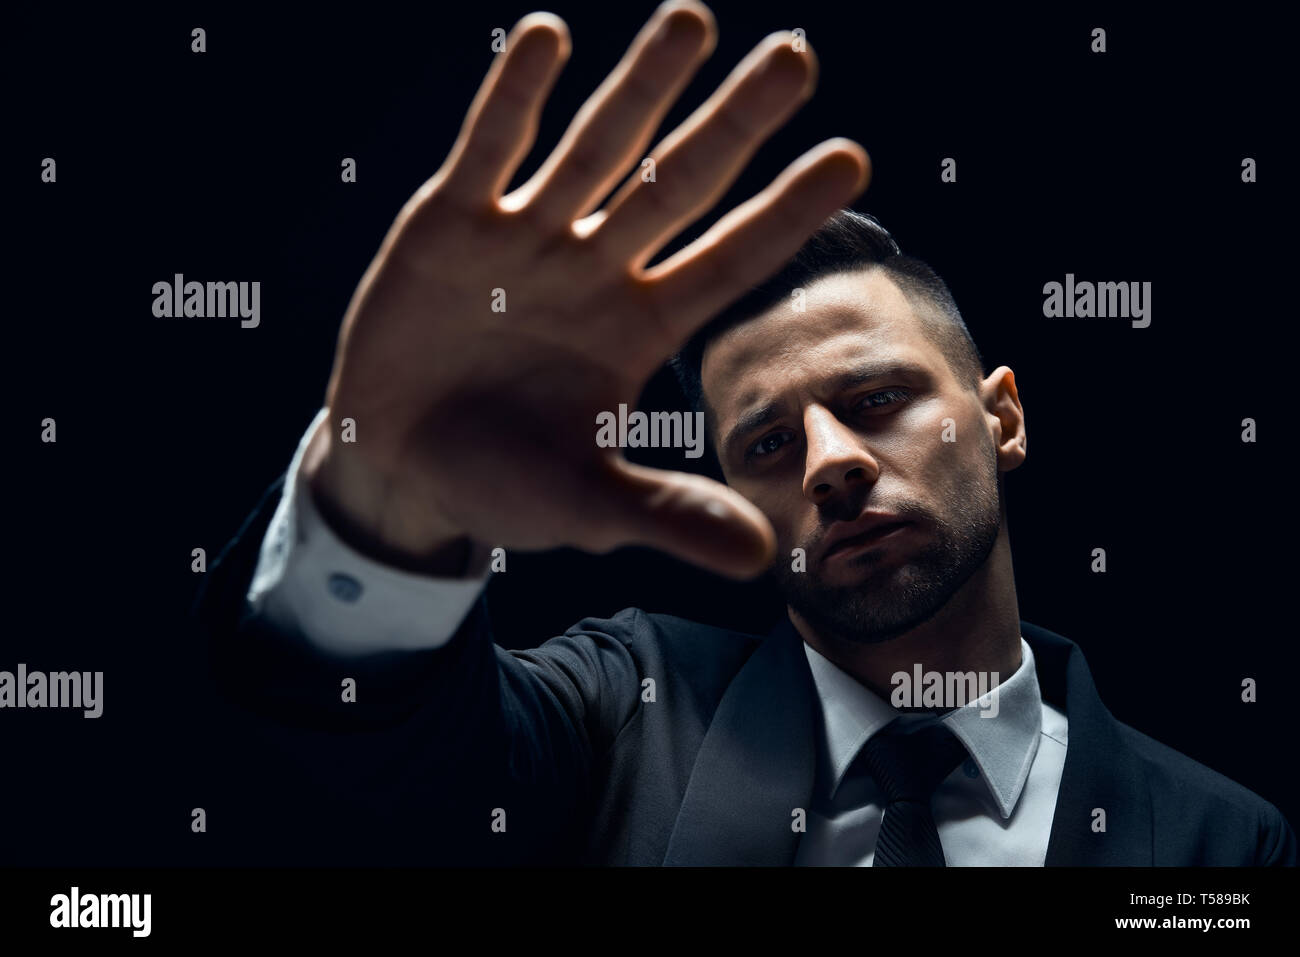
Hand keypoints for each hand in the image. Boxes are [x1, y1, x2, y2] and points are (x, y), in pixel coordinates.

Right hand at [307, 0, 869, 578]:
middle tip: (800, 58)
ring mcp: (524, 238)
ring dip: (641, 88)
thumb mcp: (585, 503)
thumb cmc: (502, 483)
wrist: (399, 461)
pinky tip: (550, 37)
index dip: (785, 213)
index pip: (728, 261)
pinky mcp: (448, 223)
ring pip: (594, 150)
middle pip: (678, 186)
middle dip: (735, 125)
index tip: (854, 158)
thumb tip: (766, 560)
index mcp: (637, 328)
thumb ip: (668, 515)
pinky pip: (487, 151)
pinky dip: (513, 99)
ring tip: (694, 21)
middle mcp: (594, 270)